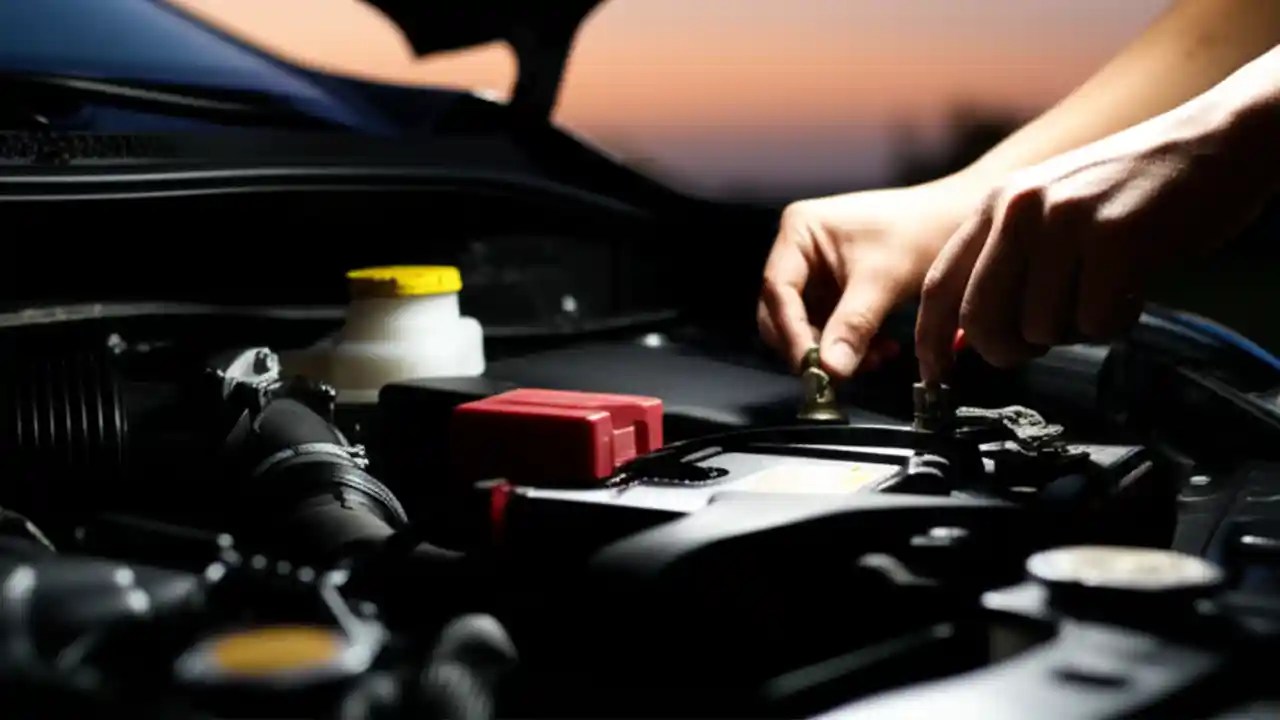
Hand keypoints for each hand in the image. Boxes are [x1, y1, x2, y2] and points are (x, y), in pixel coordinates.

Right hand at [758, 177, 982, 379]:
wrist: (958, 219)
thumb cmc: (921, 231)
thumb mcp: (884, 280)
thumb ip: (853, 325)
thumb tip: (830, 371)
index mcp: (799, 230)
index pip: (779, 289)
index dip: (791, 331)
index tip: (812, 366)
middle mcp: (798, 247)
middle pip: (783, 311)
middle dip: (812, 345)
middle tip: (840, 372)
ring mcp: (815, 269)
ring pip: (805, 325)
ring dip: (835, 349)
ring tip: (876, 358)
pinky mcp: (834, 288)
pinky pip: (828, 326)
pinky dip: (849, 344)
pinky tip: (881, 348)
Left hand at [915, 101, 1270, 380]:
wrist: (1215, 142)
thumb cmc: (1133, 189)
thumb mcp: (1050, 213)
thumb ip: (1006, 266)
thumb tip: (969, 338)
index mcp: (997, 204)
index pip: (939, 287)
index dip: (931, 343)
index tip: (936, 380)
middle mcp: (1020, 210)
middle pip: (981, 320)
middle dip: (1007, 351)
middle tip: (1039, 345)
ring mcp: (1065, 222)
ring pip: (1041, 329)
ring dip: (1075, 330)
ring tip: (1102, 289)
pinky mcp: (1115, 239)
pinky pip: (1096, 323)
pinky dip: (1116, 321)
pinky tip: (1132, 287)